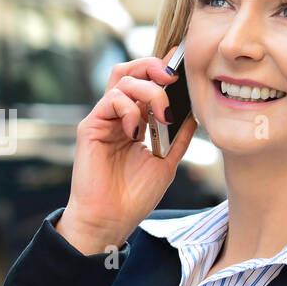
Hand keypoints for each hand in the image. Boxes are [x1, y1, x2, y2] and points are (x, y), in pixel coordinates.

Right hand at [57, 45, 198, 254]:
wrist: (111, 220)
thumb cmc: (134, 197)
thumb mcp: (166, 163)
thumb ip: (178, 137)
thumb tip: (196, 113)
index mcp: (135, 121)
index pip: (145, 82)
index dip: (162, 69)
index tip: (182, 68)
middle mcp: (117, 115)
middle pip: (130, 71)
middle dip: (152, 66)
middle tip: (172, 78)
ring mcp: (103, 120)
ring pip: (122, 80)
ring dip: (148, 92)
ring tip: (161, 115)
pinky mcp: (90, 127)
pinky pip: (110, 100)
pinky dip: (128, 108)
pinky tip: (136, 131)